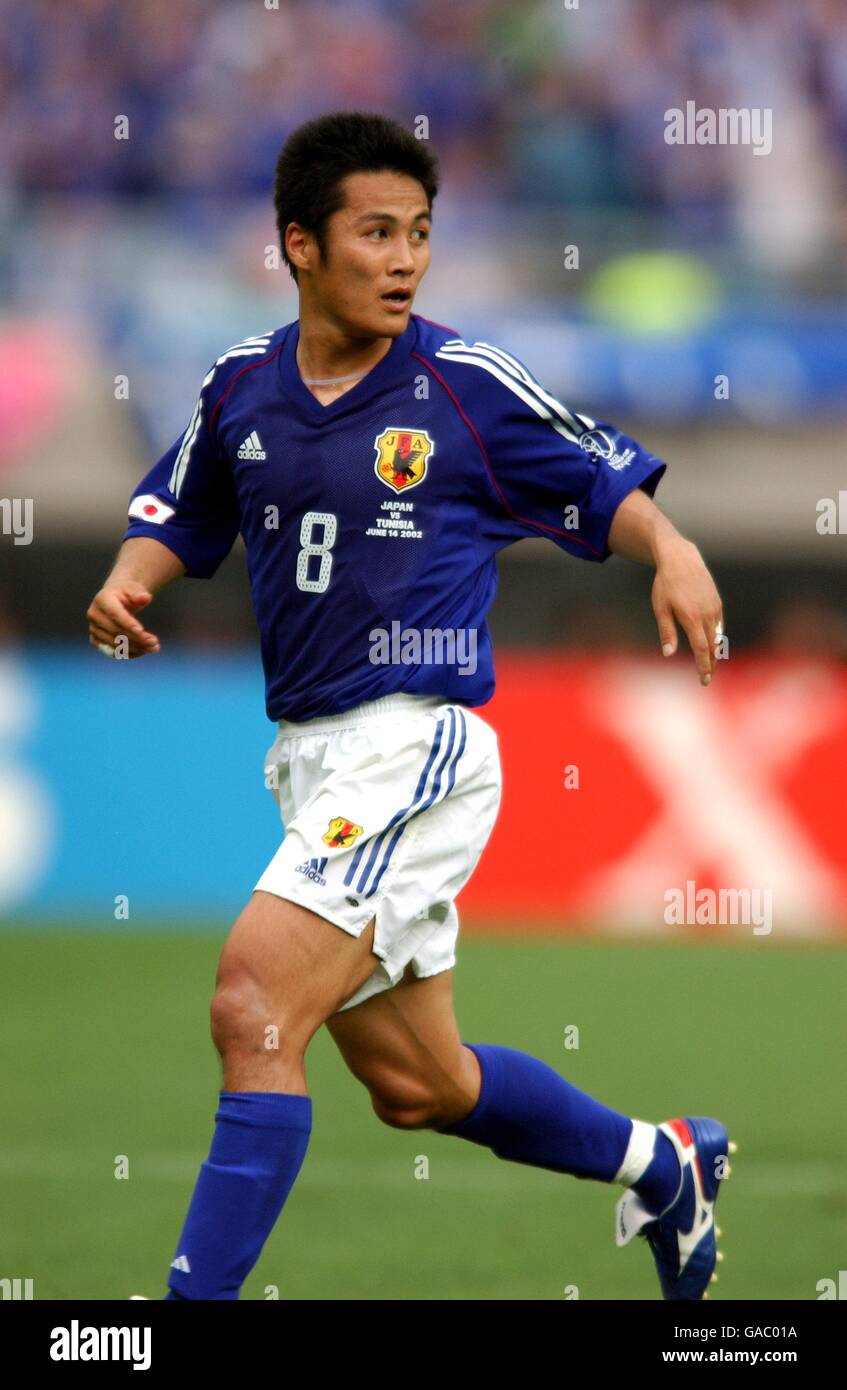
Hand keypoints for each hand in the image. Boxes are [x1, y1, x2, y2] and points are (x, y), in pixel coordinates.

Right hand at [86, 580, 160, 658]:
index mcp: (102, 599)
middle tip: (155, 642)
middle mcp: (94, 615)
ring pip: (115, 644)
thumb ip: (139, 593)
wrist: (115, 599)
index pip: (115, 614)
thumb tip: (145, 598)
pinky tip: (144, 650)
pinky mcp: (96, 640)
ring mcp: (94, 629)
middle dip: (137, 638)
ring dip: (136, 648)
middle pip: (116, 631)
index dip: (127, 623)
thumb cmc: (127, 593)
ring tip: (154, 647)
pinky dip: (130, 653)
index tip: (142, 631)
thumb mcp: (134, 589)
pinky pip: (113, 652)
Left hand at [651, 538, 722, 685]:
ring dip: (715, 653)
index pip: (701, 649)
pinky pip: (719, 625)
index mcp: (692, 618)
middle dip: (711, 664)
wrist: (681, 559)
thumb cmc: (666, 584)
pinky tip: (712, 645)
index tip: (704, 679)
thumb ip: (667, 632)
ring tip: (710, 665)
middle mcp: (707, 614)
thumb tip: (669, 654)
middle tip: (707, 679)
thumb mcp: (661, 608)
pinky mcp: (717, 603)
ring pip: (718, 637)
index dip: (703, 666)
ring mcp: (714, 608)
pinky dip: (717, 638)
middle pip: (712, 647)